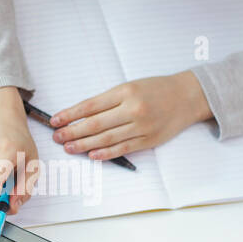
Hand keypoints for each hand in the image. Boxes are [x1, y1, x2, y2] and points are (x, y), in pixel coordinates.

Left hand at [50, 71, 211, 160]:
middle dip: (72, 131)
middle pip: (95, 124)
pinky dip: (106, 153)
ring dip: (84, 144)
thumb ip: (107, 101)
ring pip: (107, 139)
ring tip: (69, 147)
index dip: (70, 114)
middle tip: (57, 137)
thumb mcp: (129, 86)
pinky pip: (123, 149)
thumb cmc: (155, 89)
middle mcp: (133, 109)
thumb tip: (80, 116)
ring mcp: (142, 127)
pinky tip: (92, 155)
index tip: (55, 120)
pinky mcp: (149, 140)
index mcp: (125, 92)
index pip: (90, 106)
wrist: (187, 96)